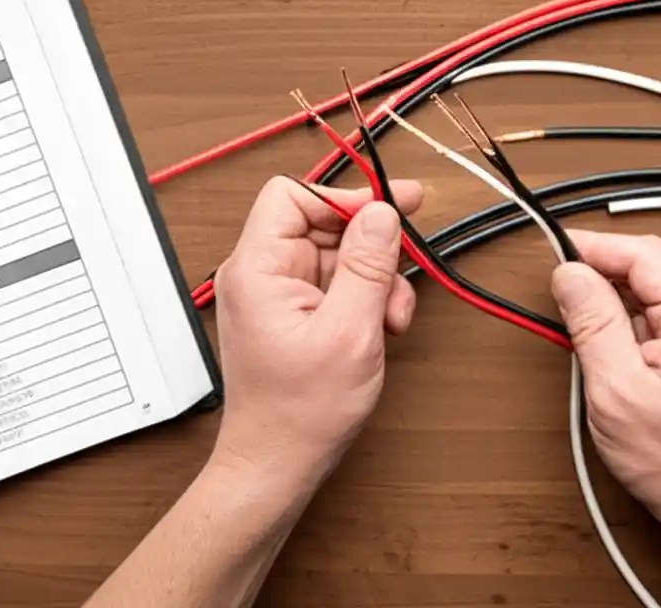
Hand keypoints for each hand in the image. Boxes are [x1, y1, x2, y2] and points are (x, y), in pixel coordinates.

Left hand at [211, 177, 422, 491]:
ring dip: (373, 280)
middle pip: (320, 225)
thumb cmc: (299, 413)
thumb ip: (369, 266)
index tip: (389, 209)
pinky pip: (332, 285)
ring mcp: (273, 295)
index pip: (292, 195)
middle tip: (403, 272)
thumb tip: (384, 212)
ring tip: (390, 320)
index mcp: (258, 268)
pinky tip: (378, 330)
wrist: (277, 465)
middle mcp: (258, 274)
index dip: (343, 198)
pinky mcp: (290, 315)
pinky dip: (362, 301)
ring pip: (334, 257)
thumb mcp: (351, 331)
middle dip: (369, 249)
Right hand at [550, 230, 660, 532]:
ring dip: (619, 301)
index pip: (644, 254)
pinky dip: (636, 318)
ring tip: (594, 340)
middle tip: (563, 301)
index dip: (593, 248)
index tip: (555, 252)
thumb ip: (592, 322)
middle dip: (603, 277)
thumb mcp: (615, 389)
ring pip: (657, 284)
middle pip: (651, 265)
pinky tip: (620, 348)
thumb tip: (570, 272)